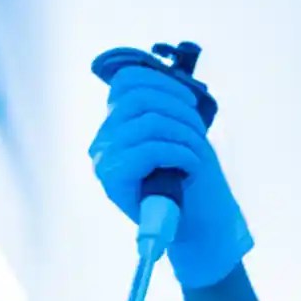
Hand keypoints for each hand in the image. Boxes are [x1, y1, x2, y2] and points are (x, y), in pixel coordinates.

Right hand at [89, 65, 253, 288]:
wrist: (196, 226)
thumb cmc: (189, 178)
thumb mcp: (176, 134)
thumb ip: (162, 106)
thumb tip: (165, 74)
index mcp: (114, 123)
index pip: (128, 81)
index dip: (163, 82)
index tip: (189, 102)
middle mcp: (102, 140)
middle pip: (140, 98)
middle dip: (180, 110)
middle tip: (198, 134)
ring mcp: (104, 159)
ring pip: (149, 122)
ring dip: (185, 133)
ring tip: (196, 152)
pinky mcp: (112, 179)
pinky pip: (151, 149)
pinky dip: (182, 153)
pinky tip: (191, 167)